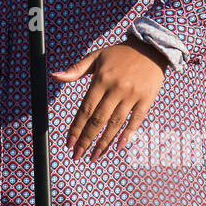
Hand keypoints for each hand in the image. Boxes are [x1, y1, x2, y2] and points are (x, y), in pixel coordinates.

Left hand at [52, 38, 167, 160]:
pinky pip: (136, 120)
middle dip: (86, 139)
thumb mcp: (96, 57)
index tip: (69, 142)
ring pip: (116, 123)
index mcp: (101, 79)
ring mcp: (132, 95)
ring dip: (104, 142)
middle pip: (99, 119)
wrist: (150, 48)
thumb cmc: (119, 54)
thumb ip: (76, 69)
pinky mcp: (146, 99)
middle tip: (77, 155)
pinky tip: (118, 146)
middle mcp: (116, 88)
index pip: (86, 108)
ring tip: (94, 156)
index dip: (76, 127)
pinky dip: (128, 134)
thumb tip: (54, 76)